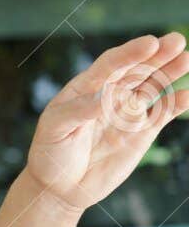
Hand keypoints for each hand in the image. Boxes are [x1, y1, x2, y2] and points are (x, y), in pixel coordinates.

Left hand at [24, 33, 188, 212]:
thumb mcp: (56, 128)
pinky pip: (164, 113)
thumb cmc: (51, 152)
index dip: (129, 54)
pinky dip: (178, 104)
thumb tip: (105, 97)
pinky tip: (188, 95)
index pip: (110, 65)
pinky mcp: (143, 131)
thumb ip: (79, 110)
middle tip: (176, 40)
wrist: (60, 185)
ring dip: (170, 72)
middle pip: (137, 69)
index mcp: (85, 88)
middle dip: (156, 55)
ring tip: (187, 58)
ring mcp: (128, 111)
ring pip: (154, 85)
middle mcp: (110, 94)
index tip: (149, 44)